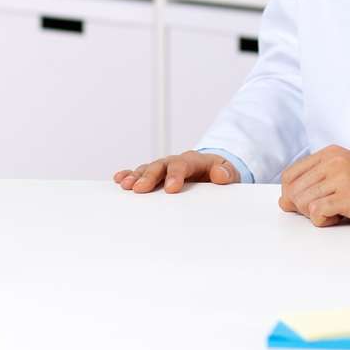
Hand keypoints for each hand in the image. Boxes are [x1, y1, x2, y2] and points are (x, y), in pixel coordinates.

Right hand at [113, 151, 240, 193]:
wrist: (215, 172)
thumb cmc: (220, 174)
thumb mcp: (230, 174)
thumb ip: (227, 174)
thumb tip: (220, 175)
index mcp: (194, 160)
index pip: (183, 165)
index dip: (175, 175)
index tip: (171, 188)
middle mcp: (176, 162)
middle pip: (160, 166)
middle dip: (149, 177)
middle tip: (140, 188)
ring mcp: (165, 168)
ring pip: (148, 169)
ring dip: (136, 176)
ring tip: (126, 185)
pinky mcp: (157, 175)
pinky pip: (141, 172)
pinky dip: (130, 175)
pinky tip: (120, 180)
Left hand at [277, 145, 349, 225]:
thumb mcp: (347, 172)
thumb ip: (317, 182)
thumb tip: (284, 202)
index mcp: (330, 154)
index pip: (290, 175)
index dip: (290, 195)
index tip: (302, 206)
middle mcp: (333, 162)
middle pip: (294, 191)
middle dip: (302, 208)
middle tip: (322, 213)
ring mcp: (341, 178)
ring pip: (303, 202)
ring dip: (314, 215)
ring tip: (334, 214)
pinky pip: (318, 212)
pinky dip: (322, 220)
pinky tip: (338, 218)